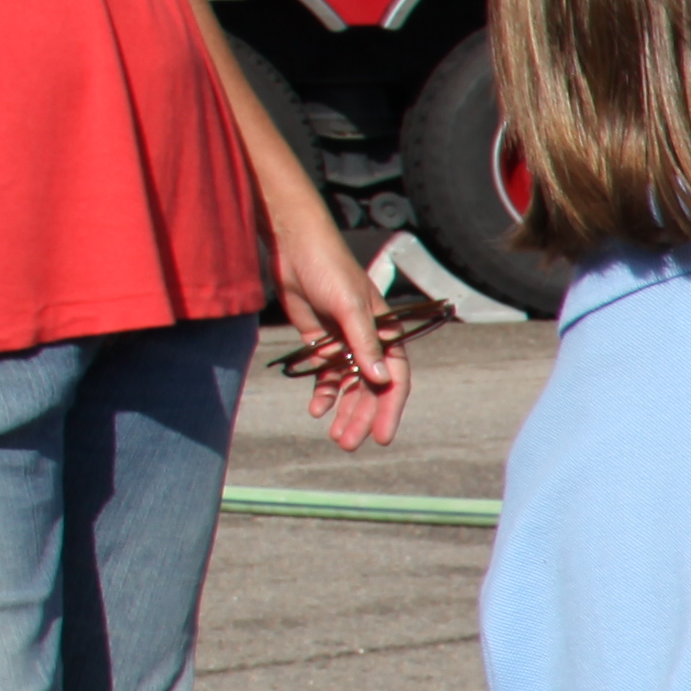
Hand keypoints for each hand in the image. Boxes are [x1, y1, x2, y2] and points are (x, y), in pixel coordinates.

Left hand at [265, 182, 410, 450]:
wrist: (295, 246)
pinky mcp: (320, 341)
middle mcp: (368, 342)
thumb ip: (364, 345)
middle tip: (348, 444)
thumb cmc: (330, 269)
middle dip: (361, 417)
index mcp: (386, 334)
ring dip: (343, 411)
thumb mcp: (350, 308)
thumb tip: (380, 382)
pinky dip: (322, 392)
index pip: (394, 380)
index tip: (381, 437)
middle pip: (370, 389)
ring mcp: (344, 342)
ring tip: (335, 436)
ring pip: (348, 386)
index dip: (390, 410)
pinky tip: (315, 409)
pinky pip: (325, 374)